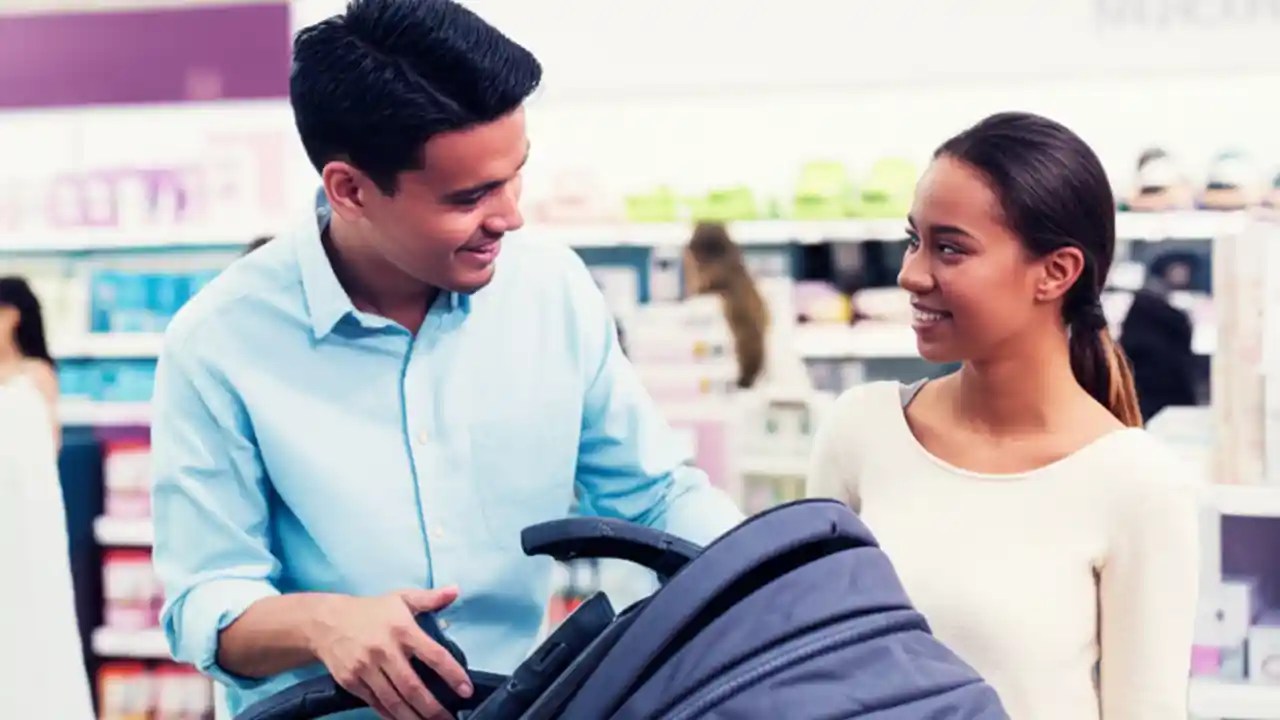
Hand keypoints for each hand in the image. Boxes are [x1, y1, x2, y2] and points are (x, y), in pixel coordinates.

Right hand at [308, 587, 471, 719]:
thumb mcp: (401, 598)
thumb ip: (430, 598)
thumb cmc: (371, 611)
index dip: (452, 674)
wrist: (326, 622)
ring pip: (393, 700)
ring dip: (413, 717)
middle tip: (449, 719)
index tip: (467, 690)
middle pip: (412, 686)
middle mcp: (384, 650)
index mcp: (402, 629)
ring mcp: (366, 668)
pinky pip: (376, 703)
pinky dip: (391, 715)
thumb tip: (455, 591)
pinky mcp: (352, 681)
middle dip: (432, 708)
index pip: (433, 655)